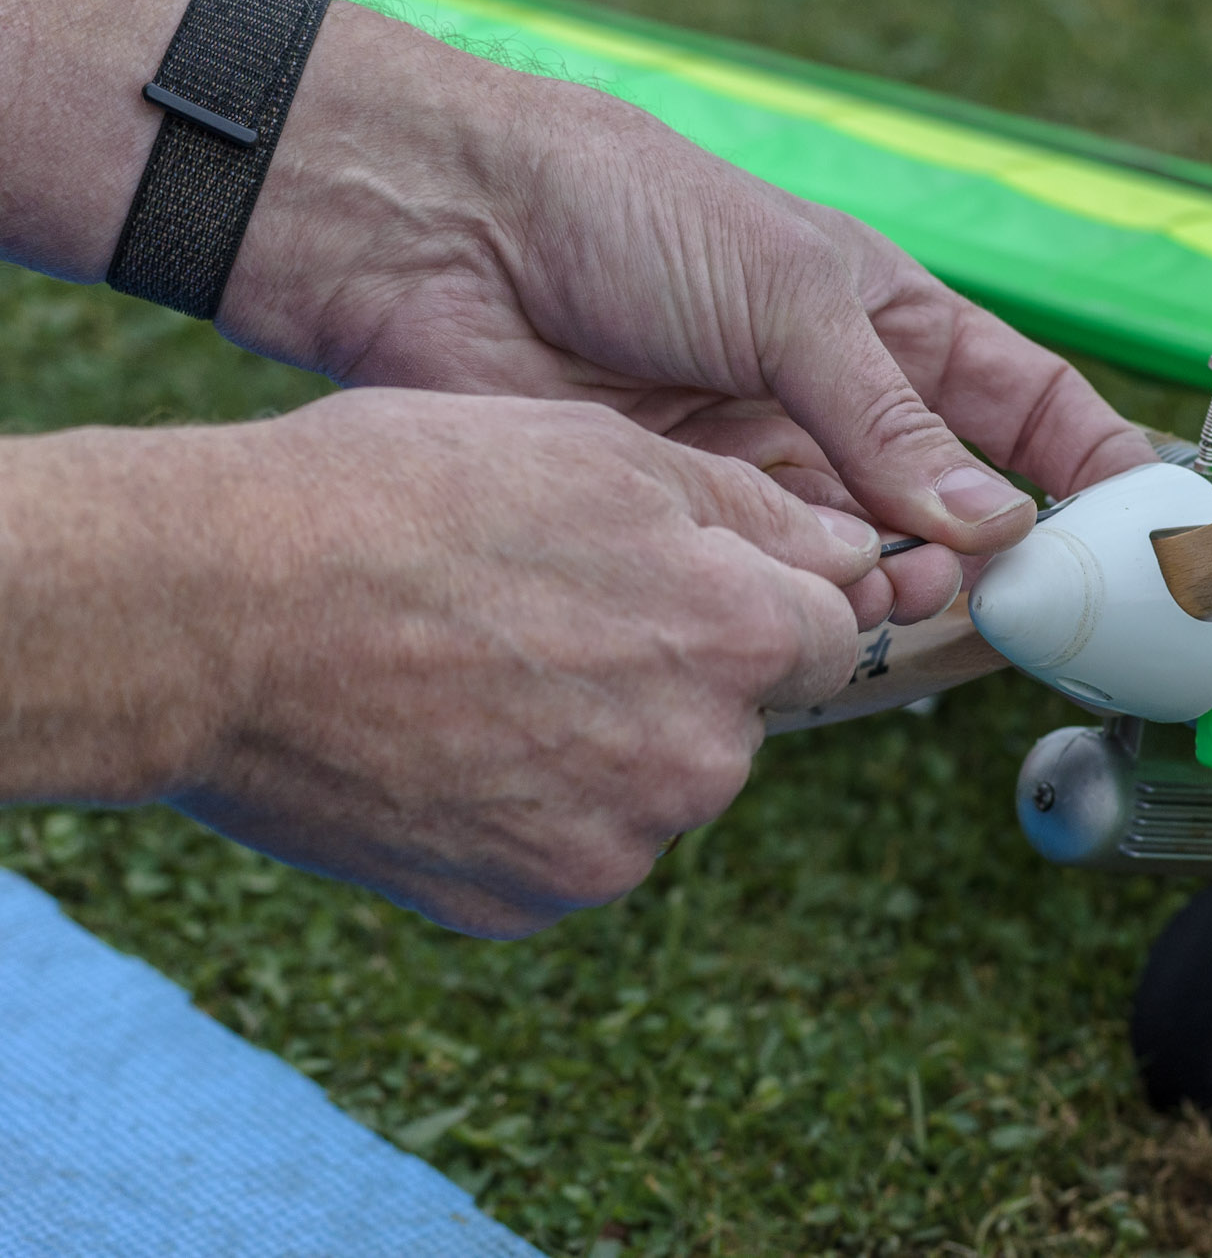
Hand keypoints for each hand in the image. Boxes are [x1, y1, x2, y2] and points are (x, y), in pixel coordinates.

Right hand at [165, 389, 867, 936]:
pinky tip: (446, 738)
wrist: (211, 617)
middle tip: (549, 613)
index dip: (762, 593)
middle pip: (739, 718)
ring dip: (606, 740)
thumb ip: (751, 511)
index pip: (830, 631)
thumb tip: (855, 555)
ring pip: (652, 786)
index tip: (686, 579)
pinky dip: (529, 805)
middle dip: (681, 670)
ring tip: (480, 670)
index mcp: (736, 639)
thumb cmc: (401, 500)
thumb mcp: (597, 449)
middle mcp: (698, 762)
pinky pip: (569, 846)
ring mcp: (611, 848)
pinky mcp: (523, 906)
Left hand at [213, 2, 1156, 623]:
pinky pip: (782, 579)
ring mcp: (769, 467)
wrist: (453, 236)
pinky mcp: (696, 520)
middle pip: (955, 504)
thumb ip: (887, 418)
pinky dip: (817, 602)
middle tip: (1010, 594)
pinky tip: (830, 607)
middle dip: (992, 552)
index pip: (1020, 403)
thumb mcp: (789, 295)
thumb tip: (988, 521)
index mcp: (887, 324)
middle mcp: (838, 407)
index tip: (1141, 525)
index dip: (1087, 459)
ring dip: (903, 584)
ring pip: (874, 557)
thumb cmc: (634, 216)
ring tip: (904, 594)